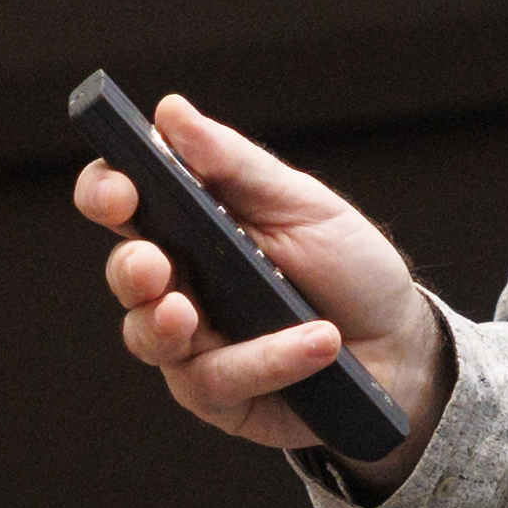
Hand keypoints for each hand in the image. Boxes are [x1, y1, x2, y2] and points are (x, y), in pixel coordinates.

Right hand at [71, 96, 446, 486]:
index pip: (124, 200)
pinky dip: (268, 359)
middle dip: (129, 270)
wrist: (402, 347)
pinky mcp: (220, 396)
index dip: (105, 192)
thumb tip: (169, 111)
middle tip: (155, 265)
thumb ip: (235, 164)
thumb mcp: (303, 204)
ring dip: (166, 325)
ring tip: (192, 314)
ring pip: (147, 337)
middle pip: (124, 274)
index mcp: (191, 223)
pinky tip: (318, 342)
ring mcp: (193, 344)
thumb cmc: (348, 265)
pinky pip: (216, 382)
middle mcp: (179, 282)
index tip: (119, 192)